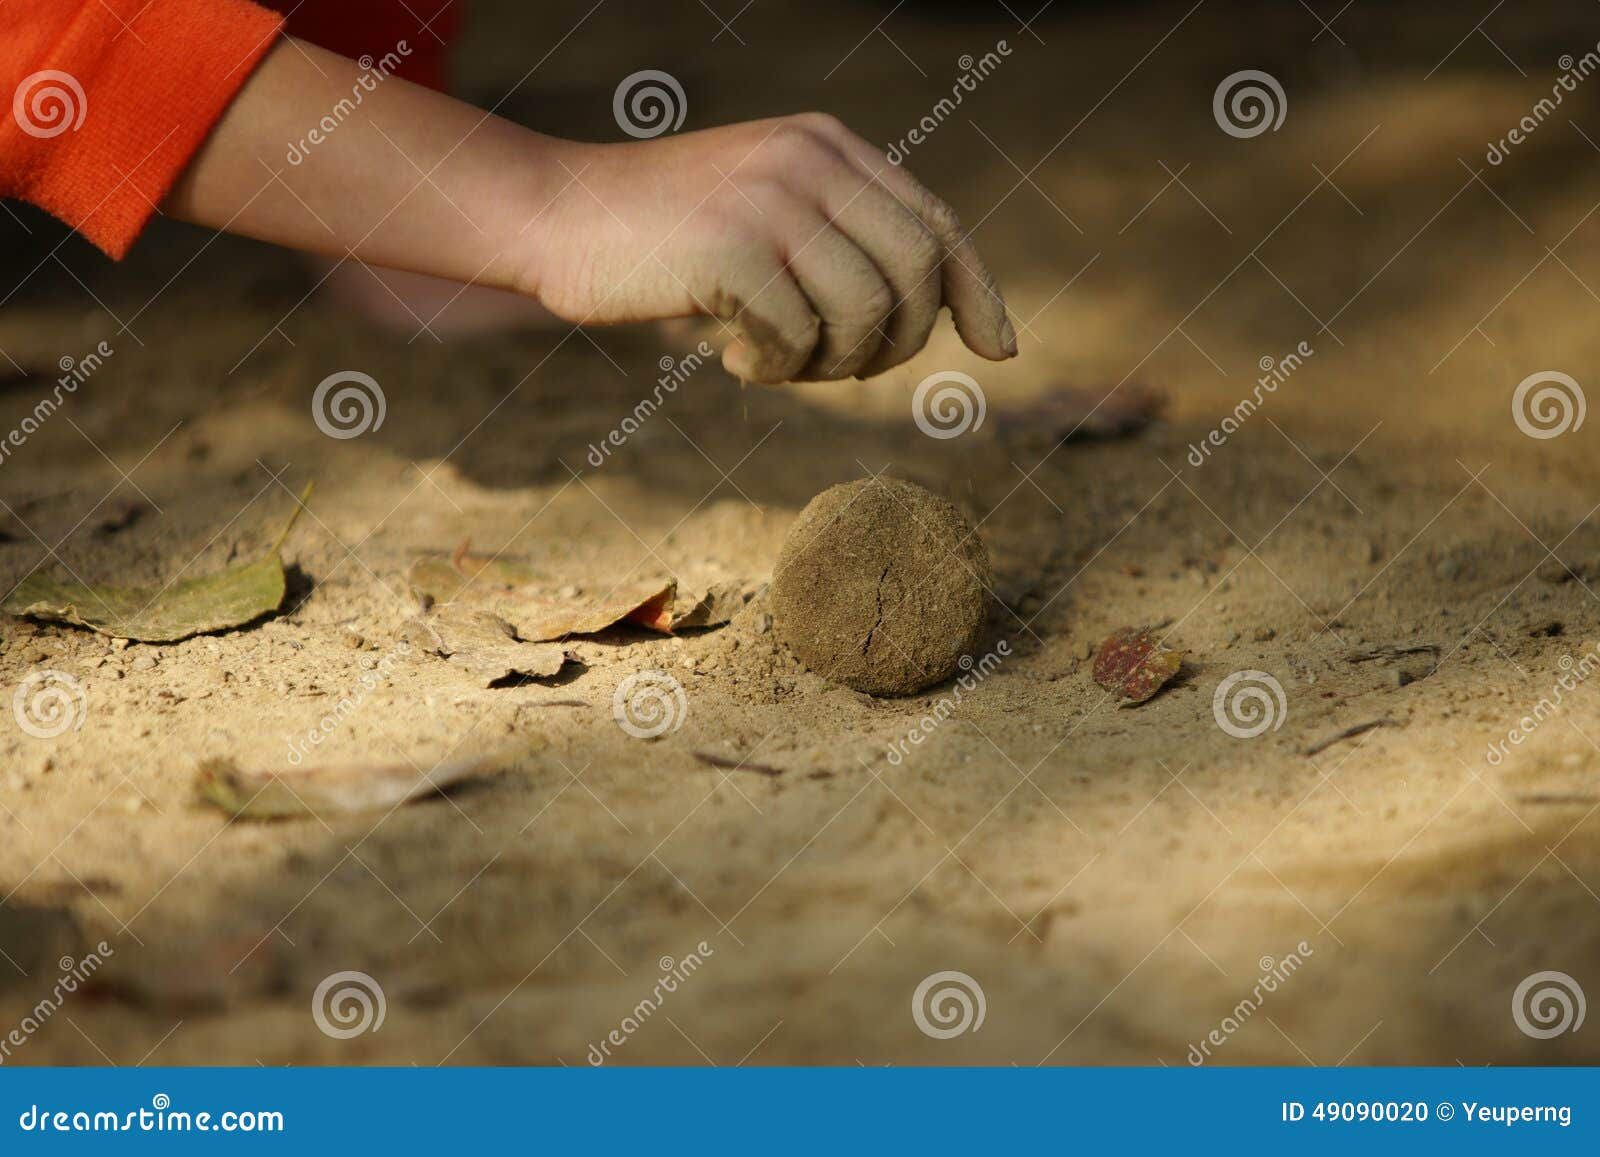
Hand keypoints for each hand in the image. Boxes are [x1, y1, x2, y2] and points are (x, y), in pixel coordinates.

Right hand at [521, 114, 1017, 383]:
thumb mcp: (763, 212)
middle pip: (915, 275)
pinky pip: (797, 337)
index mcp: (827, 146)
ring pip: (864, 313)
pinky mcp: (732, 247)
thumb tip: (925, 313)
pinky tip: (729, 357)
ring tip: (776, 362)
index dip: (977, 292)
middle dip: (897, 344)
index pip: (935, 223)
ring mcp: (771, 199)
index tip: (1000, 350)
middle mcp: (809, 161)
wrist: (557, 217)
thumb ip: (835, 238)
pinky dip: (773, 368)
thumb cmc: (662, 237)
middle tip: (840, 369)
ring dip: (830, 364)